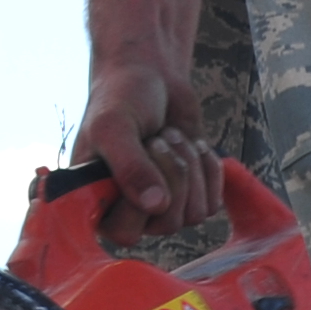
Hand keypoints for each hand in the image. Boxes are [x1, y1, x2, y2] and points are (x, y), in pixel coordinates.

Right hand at [76, 51, 213, 244]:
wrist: (149, 77)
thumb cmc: (120, 99)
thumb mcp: (114, 126)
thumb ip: (129, 166)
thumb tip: (156, 205)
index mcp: (96, 203)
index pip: (124, 232)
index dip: (139, 198)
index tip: (138, 154)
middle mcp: (128, 213)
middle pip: (167, 223)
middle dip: (171, 173)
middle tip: (155, 139)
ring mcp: (161, 208)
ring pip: (194, 215)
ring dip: (188, 165)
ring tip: (168, 136)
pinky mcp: (190, 196)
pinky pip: (213, 202)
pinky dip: (208, 167)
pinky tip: (190, 143)